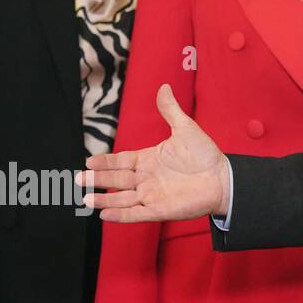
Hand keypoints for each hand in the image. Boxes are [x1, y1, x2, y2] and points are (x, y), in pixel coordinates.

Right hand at [79, 85, 230, 222]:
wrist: (223, 178)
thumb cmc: (205, 154)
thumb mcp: (185, 129)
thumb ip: (170, 110)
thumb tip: (164, 86)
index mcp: (148, 159)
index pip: (121, 160)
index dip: (105, 161)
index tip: (88, 160)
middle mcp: (146, 178)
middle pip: (117, 179)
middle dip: (98, 179)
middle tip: (79, 179)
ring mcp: (151, 195)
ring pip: (122, 198)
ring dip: (104, 199)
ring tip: (86, 199)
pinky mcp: (159, 210)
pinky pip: (136, 214)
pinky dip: (120, 215)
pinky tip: (105, 214)